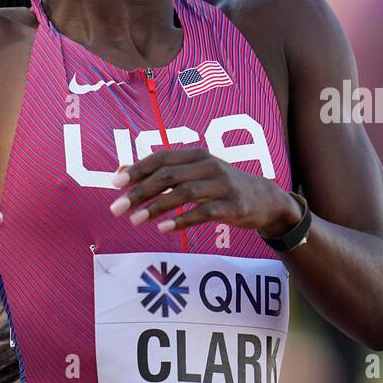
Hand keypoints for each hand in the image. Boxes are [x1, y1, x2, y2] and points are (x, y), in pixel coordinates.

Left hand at [108, 148, 300, 235]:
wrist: (266, 199)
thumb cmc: (223, 186)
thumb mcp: (197, 173)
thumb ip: (165, 172)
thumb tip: (121, 172)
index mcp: (197, 155)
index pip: (161, 158)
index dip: (137, 169)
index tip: (115, 184)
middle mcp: (209, 166)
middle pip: (168, 175)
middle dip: (139, 191)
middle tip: (117, 208)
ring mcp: (223, 185)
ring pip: (184, 193)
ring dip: (156, 207)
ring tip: (135, 220)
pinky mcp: (233, 206)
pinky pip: (204, 213)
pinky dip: (181, 220)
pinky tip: (163, 228)